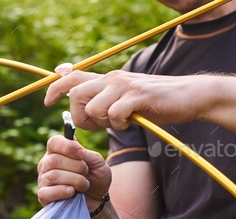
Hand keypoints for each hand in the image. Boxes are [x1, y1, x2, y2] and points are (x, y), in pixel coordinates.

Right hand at [37, 135, 110, 211]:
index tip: (82, 154)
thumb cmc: (95, 178)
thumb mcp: (97, 163)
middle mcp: (46, 163)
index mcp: (57, 151)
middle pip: (54, 160)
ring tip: (83, 185)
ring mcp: (43, 179)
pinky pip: (47, 192)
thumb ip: (86, 154)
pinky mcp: (43, 195)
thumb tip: (75, 148)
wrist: (97, 200)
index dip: (68, 147)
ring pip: (53, 176)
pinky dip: (62, 191)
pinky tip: (72, 192)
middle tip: (86, 173)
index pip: (54, 142)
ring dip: (74, 181)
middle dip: (76, 167)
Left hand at [45, 69, 205, 130]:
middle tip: (96, 125)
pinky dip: (120, 124)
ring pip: (94, 108)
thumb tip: (85, 111)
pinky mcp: (137, 97)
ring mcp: (124, 86)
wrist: (189, 97)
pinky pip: (114, 114)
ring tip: (120, 121)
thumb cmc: (156, 103)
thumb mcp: (126, 100)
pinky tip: (131, 121)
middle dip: (80, 116)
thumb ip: (106, 102)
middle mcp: (112, 79)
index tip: (46, 102)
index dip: (54, 89)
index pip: (71, 77)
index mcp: (107, 79)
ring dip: (103, 122)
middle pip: (76, 95)